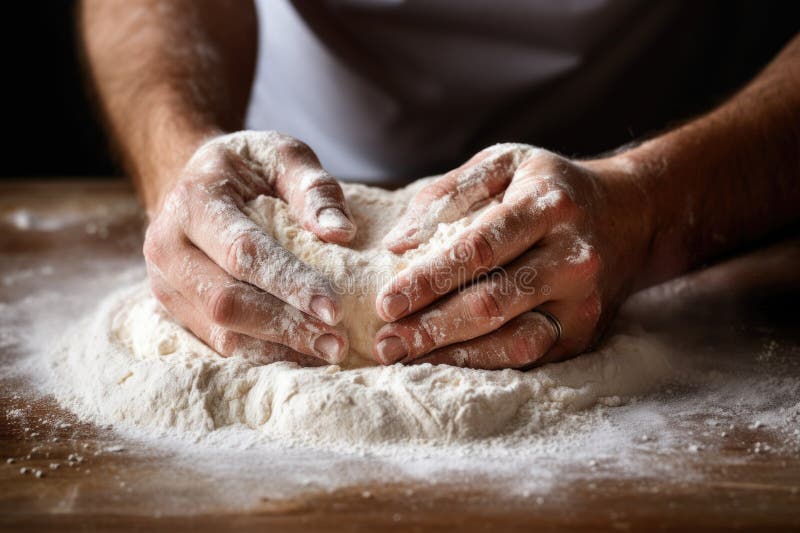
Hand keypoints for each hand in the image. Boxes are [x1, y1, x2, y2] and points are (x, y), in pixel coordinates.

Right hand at [144, 131, 356, 364]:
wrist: (193, 178)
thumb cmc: (248, 166)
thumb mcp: (283, 155)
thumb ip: (314, 188)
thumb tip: (340, 232)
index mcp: (194, 202)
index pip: (243, 253)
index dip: (290, 283)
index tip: (334, 307)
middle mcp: (168, 245)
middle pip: (226, 301)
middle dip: (285, 326)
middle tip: (337, 342)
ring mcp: (166, 282)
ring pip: (220, 331)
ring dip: (277, 348)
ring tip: (327, 351)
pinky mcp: (175, 308)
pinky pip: (218, 342)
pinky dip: (262, 352)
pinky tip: (301, 353)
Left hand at [374, 143, 650, 368]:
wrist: (630, 215)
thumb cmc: (547, 188)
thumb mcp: (503, 164)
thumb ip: (447, 194)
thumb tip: (397, 244)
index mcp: (547, 205)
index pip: (480, 248)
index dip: (430, 278)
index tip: (386, 301)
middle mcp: (572, 255)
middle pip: (494, 301)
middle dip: (432, 326)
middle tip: (384, 343)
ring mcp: (584, 300)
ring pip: (514, 340)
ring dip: (454, 354)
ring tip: (404, 358)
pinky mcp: (586, 332)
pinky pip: (530, 357)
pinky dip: (483, 363)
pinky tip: (444, 361)